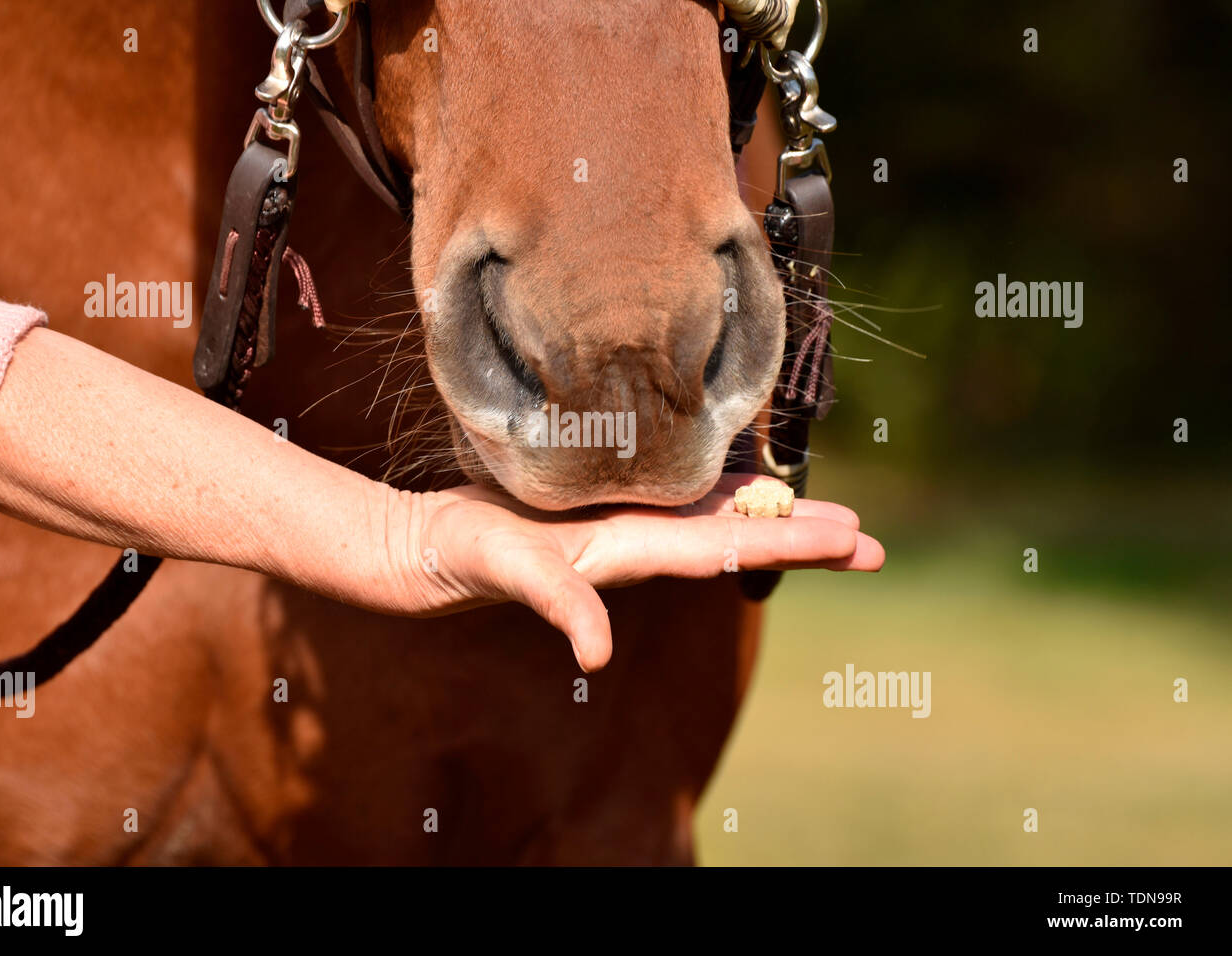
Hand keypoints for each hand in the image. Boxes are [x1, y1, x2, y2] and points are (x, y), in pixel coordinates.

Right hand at [389, 474, 883, 670]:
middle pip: (734, 535)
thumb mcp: (512, 573)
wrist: (422, 548)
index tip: (854, 540)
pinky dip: (713, 495)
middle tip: (874, 542)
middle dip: (803, 538)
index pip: (728, 543)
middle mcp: (634, 536)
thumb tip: (596, 655)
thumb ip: (559, 605)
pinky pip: (676, 498)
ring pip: (710, 519)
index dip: (791, 541)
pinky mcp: (602, 507)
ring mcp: (618, 524)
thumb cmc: (464, 556)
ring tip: (829, 519)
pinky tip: (742, 487)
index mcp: (629, 546)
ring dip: (770, 520)